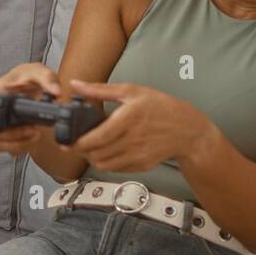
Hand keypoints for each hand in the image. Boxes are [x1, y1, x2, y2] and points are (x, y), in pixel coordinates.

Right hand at [0, 62, 61, 157]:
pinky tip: (34, 138)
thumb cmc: (30, 78)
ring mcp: (1, 125)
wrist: (37, 89)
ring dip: (17, 143)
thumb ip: (47, 77)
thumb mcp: (39, 71)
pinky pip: (9, 149)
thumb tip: (56, 91)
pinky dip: (22, 148)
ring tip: (36, 134)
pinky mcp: (10, 136)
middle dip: (11, 134)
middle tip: (32, 129)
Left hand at [66, 79, 211, 171]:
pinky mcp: (141, 165)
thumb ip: (100, 90)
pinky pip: (116, 169)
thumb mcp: (131, 91)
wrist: (187, 128)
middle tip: (75, 144)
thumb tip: (75, 85)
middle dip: (81, 151)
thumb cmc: (159, 106)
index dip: (78, 143)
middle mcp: (132, 140)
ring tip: (90, 148)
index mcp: (128, 119)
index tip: (68, 140)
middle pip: (96, 154)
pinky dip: (106, 163)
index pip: (95, 138)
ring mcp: (138, 155)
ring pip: (104, 165)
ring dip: (92, 159)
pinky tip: (107, 152)